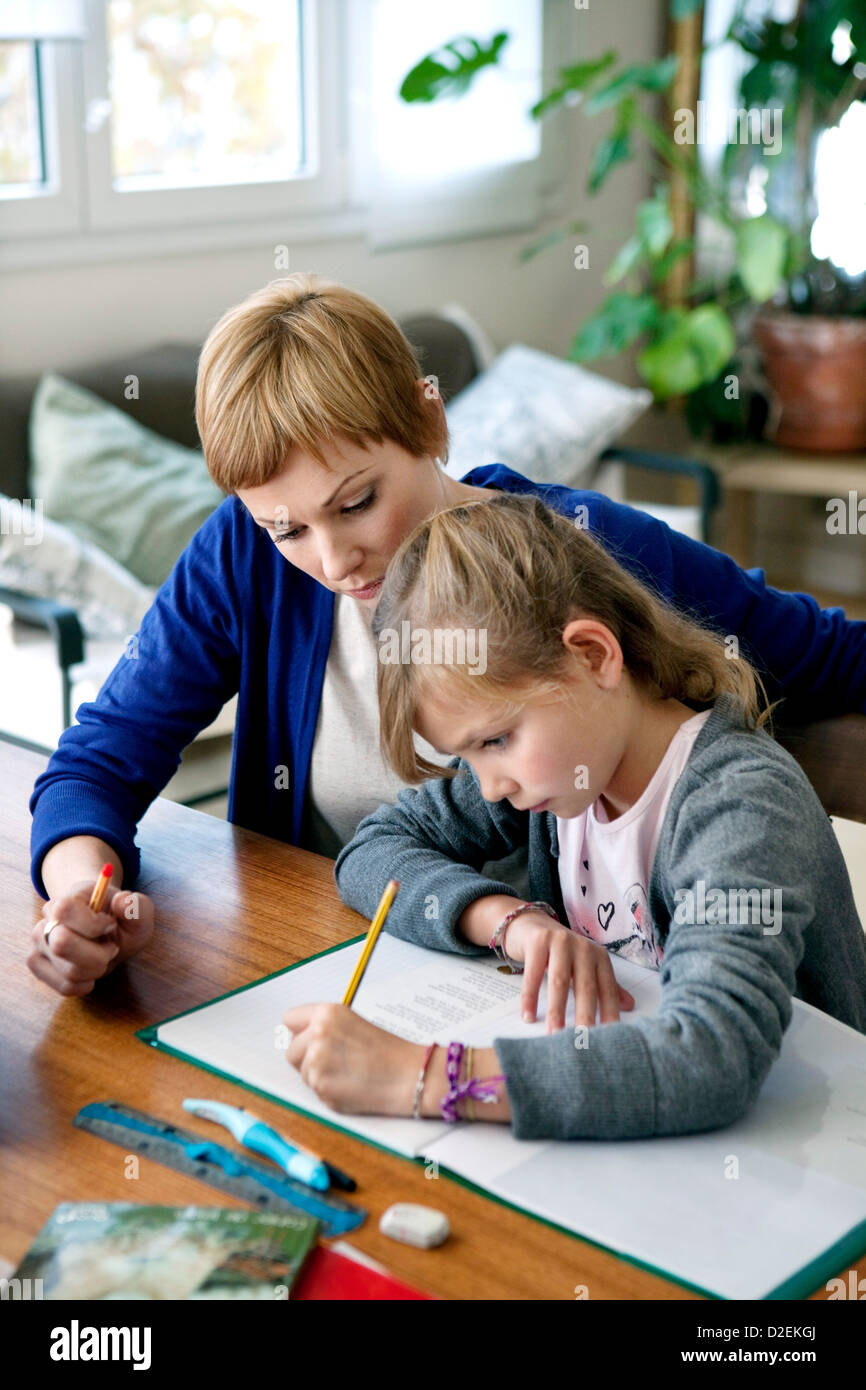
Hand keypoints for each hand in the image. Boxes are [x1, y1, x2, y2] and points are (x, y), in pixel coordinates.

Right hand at [28, 879, 154, 996]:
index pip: (64, 910)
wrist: (105, 931)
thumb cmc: (121, 920)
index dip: (93, 924)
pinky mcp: (38, 966)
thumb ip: (135, 906)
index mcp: (68, 898)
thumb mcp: (138, 911)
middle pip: (61, 944)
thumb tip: (122, 901)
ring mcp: (39, 945)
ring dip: (95, 969)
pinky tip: (91, 971)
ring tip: (102, 957)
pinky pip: (64, 987)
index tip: (111, 924)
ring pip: (67, 971)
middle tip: (110, 947)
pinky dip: (85, 984)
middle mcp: (46, 920)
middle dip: (97, 954)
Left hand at [282, 1003, 420, 1114]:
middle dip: (306, 1058)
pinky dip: (327, 1091)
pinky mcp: (321, 1086)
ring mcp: (316, 1062)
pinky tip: (349, 1085)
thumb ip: (323, 1026)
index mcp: (326, 1013)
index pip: (290, 1020)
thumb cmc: (387, 1049)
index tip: (307, 1039)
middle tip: (334, 1062)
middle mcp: (317, 1034)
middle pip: (291, 1051)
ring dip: (318, 1075)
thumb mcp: (352, 1022)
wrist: (408, 1074)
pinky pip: (313, 1090)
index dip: (299, 1031)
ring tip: (347, 1073)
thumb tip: (296, 1038)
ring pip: (302, 1073)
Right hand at [503, 912, 634, 1031]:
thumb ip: (605, 985)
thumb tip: (629, 1005)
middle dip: (585, 1016)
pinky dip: (529, 996)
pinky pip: (532, 973)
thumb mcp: (584, 966)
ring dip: (557, 1010)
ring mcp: (560, 941)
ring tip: (554, 1034)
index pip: (607, 989)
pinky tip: (528, 1016)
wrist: (531, 924)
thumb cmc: (560, 952)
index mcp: (599, 957)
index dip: (609, 1013)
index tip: (608, 1039)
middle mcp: (583, 948)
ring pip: (559, 981)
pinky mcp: (538, 941)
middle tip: (582, 1041)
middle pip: (586, 986)